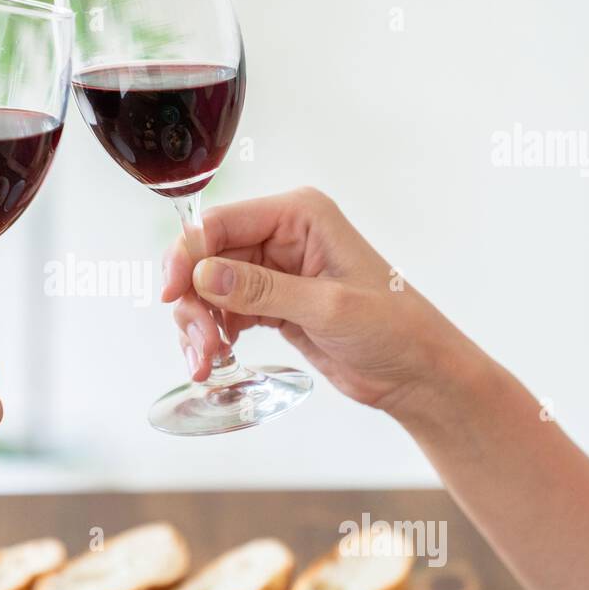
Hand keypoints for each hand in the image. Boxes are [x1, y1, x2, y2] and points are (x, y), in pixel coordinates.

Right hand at [162, 187, 473, 416]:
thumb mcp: (327, 307)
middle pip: (206, 257)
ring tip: (207, 362)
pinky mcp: (272, 303)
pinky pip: (224, 311)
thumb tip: (203, 274)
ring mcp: (274, 270)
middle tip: (199, 346)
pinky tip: (216, 359)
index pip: (221, 223)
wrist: (417, 373)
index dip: (187, 255)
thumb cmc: (394, 329)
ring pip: (209, 287)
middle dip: (193, 301)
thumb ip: (262, 290)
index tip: (171, 294)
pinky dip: (212, 335)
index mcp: (300, 216)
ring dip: (199, 323)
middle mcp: (282, 236)